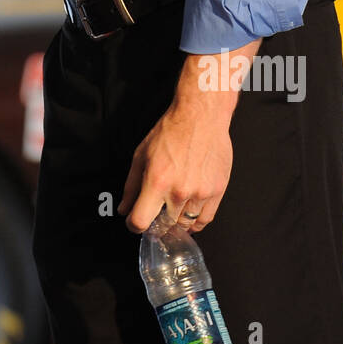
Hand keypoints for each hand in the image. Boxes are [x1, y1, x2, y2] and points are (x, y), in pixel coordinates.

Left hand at [117, 40, 258, 232]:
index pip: (140, 221)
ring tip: (172, 211)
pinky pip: (205, 219)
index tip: (135, 221)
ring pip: (185, 225)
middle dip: (156, 223)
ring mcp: (200, 193)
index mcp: (157, 182)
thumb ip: (131, 186)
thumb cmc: (170, 132)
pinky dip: (195, 222)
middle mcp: (179, 191)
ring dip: (176, 223)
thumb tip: (124, 209)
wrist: (200, 117)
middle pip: (164, 226)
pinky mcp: (217, 191)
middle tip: (155, 213)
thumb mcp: (141, 155)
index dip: (134, 225)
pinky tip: (188, 214)